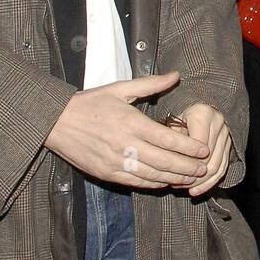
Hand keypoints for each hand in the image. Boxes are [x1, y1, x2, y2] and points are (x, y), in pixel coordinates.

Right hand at [45, 71, 210, 188]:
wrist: (55, 122)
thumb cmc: (90, 102)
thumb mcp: (120, 88)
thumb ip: (151, 84)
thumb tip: (176, 75)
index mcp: (131, 122)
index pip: (168, 139)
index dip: (189, 147)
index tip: (204, 150)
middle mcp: (125, 144)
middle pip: (165, 161)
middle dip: (188, 167)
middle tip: (204, 169)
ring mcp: (115, 162)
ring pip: (152, 175)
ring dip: (175, 179)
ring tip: (191, 179)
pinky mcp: (107, 173)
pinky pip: (136, 182)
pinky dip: (154, 184)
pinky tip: (166, 183)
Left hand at [178, 103, 232, 196]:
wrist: (199, 112)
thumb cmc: (180, 120)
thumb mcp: (172, 124)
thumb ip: (172, 141)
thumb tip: (171, 165)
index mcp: (203, 114)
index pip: (198, 144)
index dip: (187, 160)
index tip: (173, 170)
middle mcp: (218, 122)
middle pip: (209, 157)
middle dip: (193, 174)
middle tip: (177, 184)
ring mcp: (227, 135)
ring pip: (217, 165)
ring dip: (201, 181)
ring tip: (186, 189)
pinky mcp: (230, 146)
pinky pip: (222, 168)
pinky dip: (210, 182)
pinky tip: (197, 190)